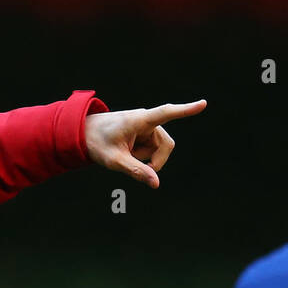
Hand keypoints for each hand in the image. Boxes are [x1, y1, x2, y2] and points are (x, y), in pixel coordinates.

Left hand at [84, 100, 206, 188]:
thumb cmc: (97, 143)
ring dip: (146, 158)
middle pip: (166, 145)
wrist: (84, 133)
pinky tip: (128, 152)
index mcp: (139, 120)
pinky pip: (153, 149)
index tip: (203, 104)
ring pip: (160, 149)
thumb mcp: (114, 160)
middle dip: (156, 160)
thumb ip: (136, 171)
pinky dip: (143, 156)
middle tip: (138, 168)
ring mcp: (147, 127)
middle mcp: (147, 120)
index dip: (185, 110)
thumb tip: (156, 183)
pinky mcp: (146, 132)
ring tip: (126, 155)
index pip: (166, 113)